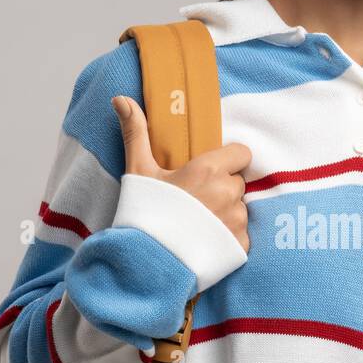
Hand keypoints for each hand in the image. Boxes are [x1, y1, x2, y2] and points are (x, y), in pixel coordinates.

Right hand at [111, 95, 251, 253]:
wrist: (146, 263)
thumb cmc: (142, 214)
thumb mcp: (138, 170)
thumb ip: (136, 133)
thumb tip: (120, 98)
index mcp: (209, 170)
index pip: (242, 153)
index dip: (228, 160)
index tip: (210, 171)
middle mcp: (228, 192)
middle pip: (238, 181)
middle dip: (223, 187)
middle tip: (196, 200)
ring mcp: (237, 220)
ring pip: (241, 208)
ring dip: (226, 212)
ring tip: (198, 223)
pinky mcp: (241, 245)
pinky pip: (242, 233)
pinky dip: (228, 236)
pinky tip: (205, 241)